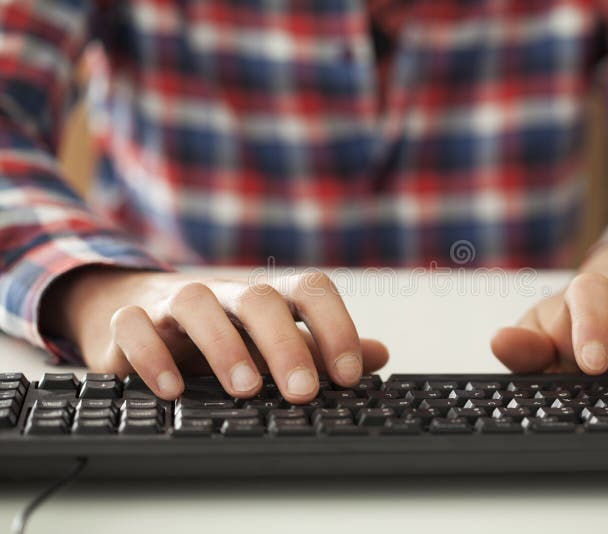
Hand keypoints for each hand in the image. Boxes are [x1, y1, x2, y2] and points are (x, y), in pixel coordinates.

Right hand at [40, 268, 387, 401]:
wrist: (147, 313)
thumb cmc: (226, 333)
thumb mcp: (276, 341)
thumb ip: (322, 348)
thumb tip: (378, 354)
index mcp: (268, 297)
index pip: (310, 290)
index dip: (334, 326)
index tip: (348, 375)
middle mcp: (226, 293)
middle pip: (258, 297)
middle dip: (284, 343)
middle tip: (303, 391)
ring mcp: (175, 302)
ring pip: (196, 302)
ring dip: (223, 345)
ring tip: (245, 390)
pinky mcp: (131, 321)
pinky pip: (135, 326)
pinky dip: (151, 355)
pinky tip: (174, 391)